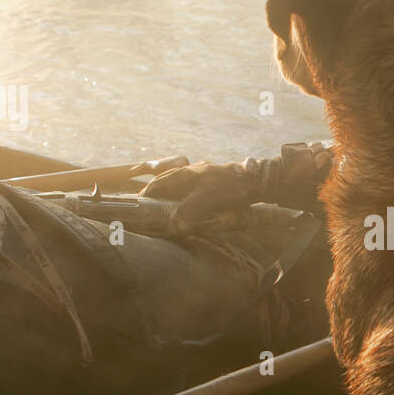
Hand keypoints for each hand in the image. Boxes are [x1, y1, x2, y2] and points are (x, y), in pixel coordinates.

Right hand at [140, 160, 256, 229]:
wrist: (254, 180)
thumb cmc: (229, 189)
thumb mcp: (205, 201)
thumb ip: (187, 211)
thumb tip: (172, 224)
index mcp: (185, 174)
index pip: (159, 184)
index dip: (148, 194)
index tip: (139, 203)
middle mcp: (191, 170)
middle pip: (167, 180)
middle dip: (155, 191)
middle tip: (146, 202)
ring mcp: (202, 172)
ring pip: (178, 180)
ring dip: (168, 190)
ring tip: (162, 202)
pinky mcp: (211, 177)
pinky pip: (190, 183)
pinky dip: (182, 191)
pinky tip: (186, 198)